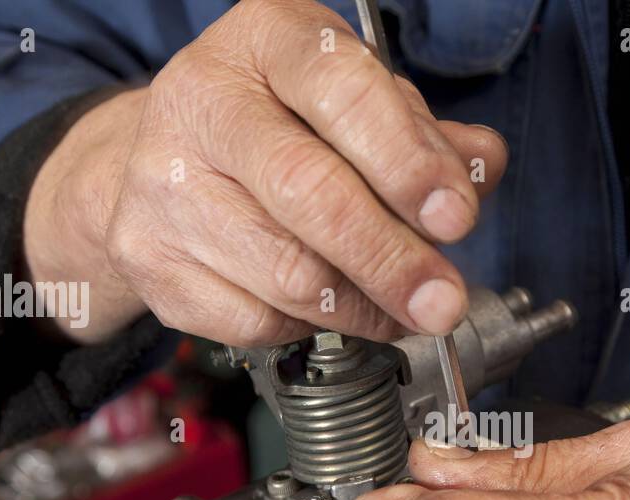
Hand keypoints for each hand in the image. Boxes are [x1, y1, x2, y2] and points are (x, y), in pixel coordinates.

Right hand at [25, 0, 505, 345]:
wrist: (162, 159)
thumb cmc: (281, 125)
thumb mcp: (357, 102)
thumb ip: (424, 136)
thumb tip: (480, 169)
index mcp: (265, 41)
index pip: (343, 94)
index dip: (408, 163)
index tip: (455, 217)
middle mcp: (202, 102)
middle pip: (311, 194)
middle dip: (392, 259)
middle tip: (443, 300)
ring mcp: (163, 184)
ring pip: (286, 273)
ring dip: (364, 308)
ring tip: (402, 312)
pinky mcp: (150, 259)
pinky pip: (253, 319)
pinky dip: (309, 328)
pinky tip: (329, 309)